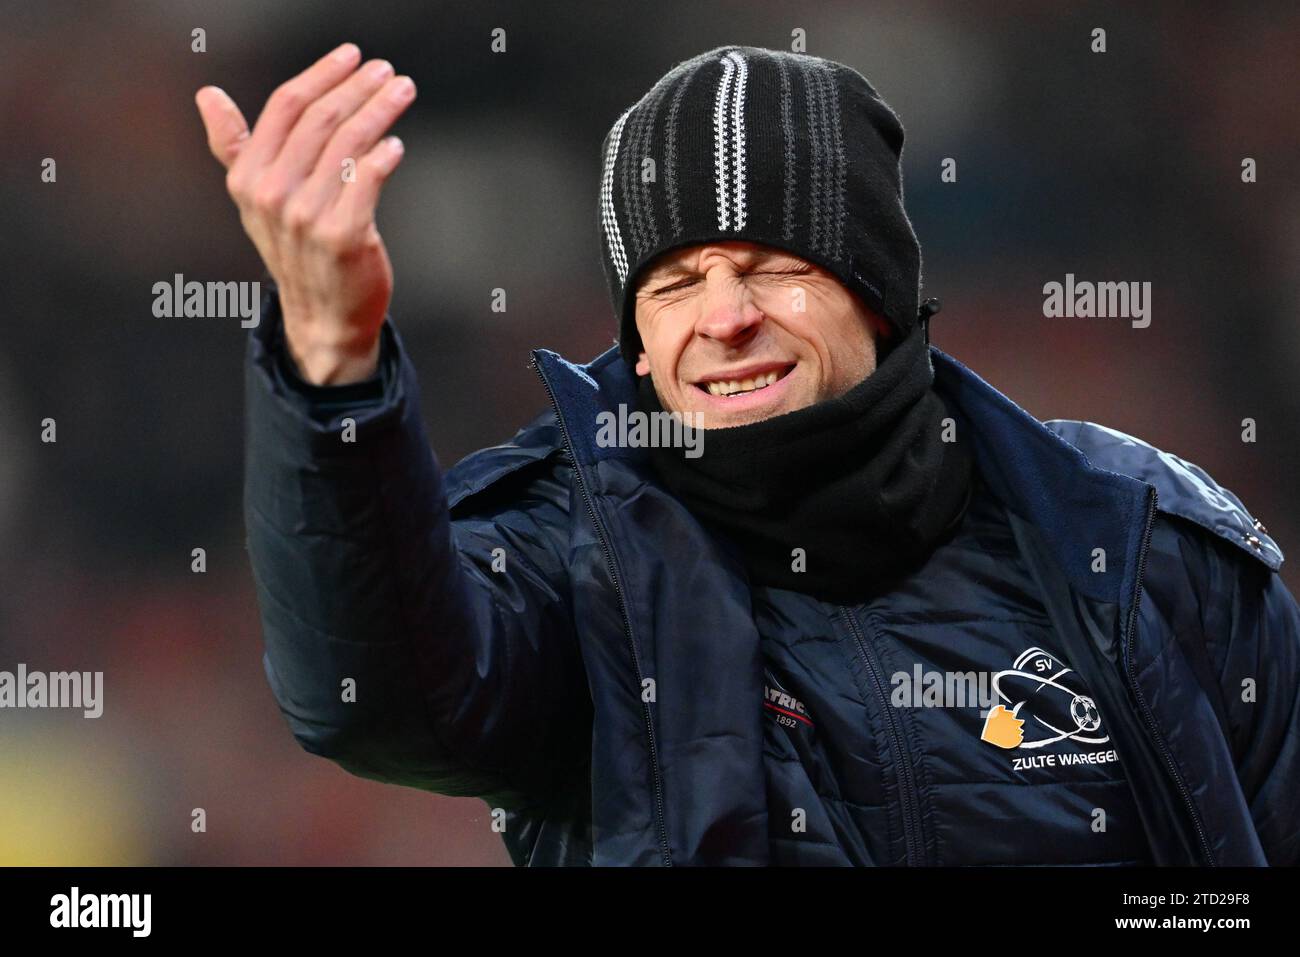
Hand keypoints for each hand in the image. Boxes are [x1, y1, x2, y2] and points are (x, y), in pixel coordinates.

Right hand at [195, 43, 415, 383]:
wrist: (323, 317)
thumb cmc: (296, 251)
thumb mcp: (255, 200)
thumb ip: (235, 147)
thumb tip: (207, 94)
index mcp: (248, 178)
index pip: (285, 107)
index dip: (321, 75)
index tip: (350, 55)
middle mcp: (272, 195)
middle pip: (320, 120)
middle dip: (358, 87)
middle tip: (387, 70)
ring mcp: (306, 217)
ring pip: (348, 144)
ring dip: (380, 110)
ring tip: (402, 91)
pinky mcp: (343, 237)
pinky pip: (366, 182)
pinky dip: (382, 157)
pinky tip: (396, 144)